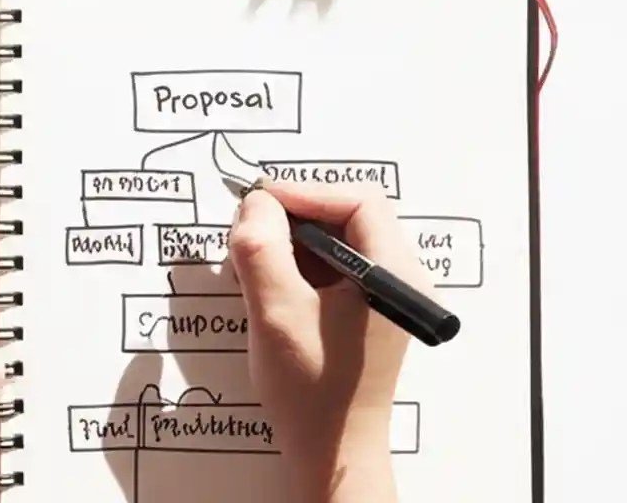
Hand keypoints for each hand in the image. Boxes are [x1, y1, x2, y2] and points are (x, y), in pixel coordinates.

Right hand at [227, 179, 431, 502]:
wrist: (331, 452)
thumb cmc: (311, 389)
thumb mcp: (277, 313)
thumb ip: (262, 250)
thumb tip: (254, 203)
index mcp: (394, 274)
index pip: (358, 200)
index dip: (304, 192)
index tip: (258, 203)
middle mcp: (397, 278)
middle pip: (345, 216)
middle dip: (291, 217)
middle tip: (247, 233)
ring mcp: (380, 296)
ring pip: (332, 241)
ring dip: (287, 243)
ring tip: (250, 266)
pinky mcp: (361, 312)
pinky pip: (328, 268)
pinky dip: (293, 266)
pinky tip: (264, 286)